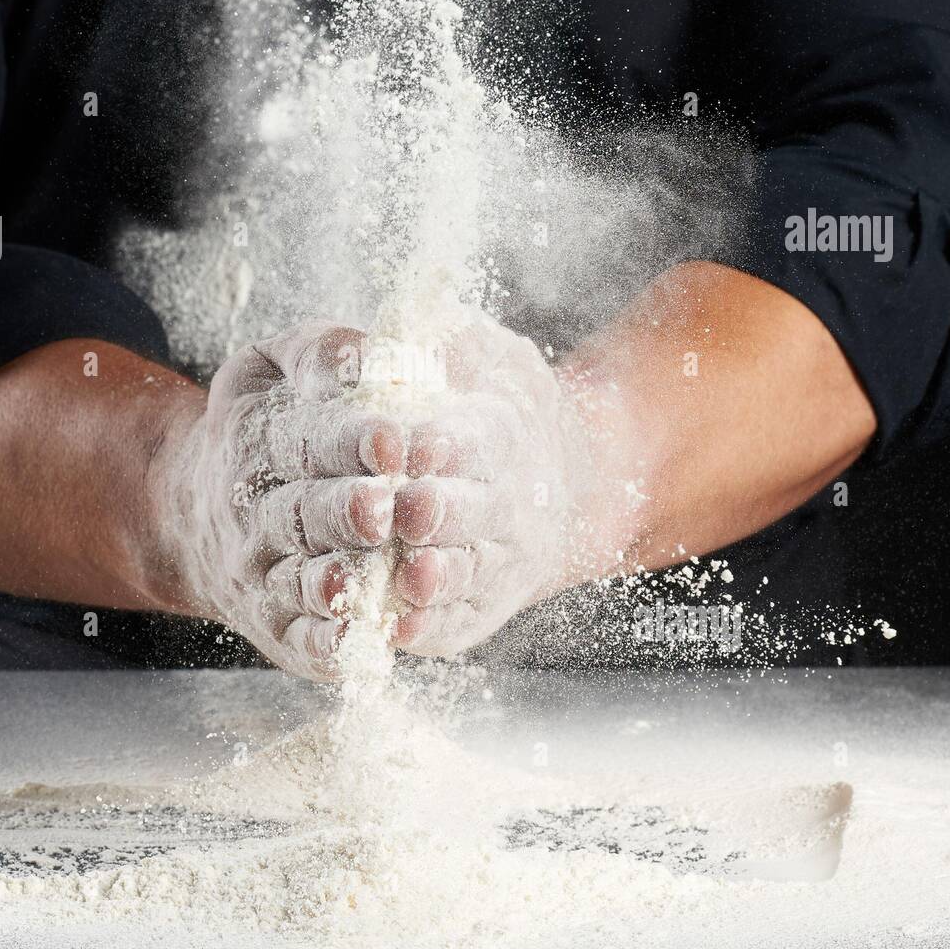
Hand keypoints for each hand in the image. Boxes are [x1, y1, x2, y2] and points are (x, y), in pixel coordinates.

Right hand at [149, 320, 405, 679]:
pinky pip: (300, 639)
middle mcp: (256, 514)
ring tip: (364, 581)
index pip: (307, 440)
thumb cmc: (264, 424)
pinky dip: (328, 645)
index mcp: (260, 444)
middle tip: (384, 508)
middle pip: (303, 515)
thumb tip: (365, 353)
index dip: (351, 441)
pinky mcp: (278, 627)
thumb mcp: (273, 368)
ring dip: (334, 585)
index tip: (393, 439)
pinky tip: (360, 641)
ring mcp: (264, 575)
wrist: (196, 510)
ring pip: (299, 581)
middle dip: (345, 513)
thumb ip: (321, 353)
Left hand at [389, 310, 580, 657]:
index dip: (441, 440)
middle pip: (474, 510)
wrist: (555, 481)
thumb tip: (400, 319)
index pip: (475, 437)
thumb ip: (433, 334)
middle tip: (405, 508)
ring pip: (467, 574)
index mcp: (500, 433)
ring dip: (437, 579)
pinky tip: (394, 629)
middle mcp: (506, 503)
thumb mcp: (473, 350)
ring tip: (408, 577)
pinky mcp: (476, 610)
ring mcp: (495, 562)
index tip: (405, 440)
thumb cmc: (490, 398)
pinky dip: (427, 629)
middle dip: (440, 510)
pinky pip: (455, 624)